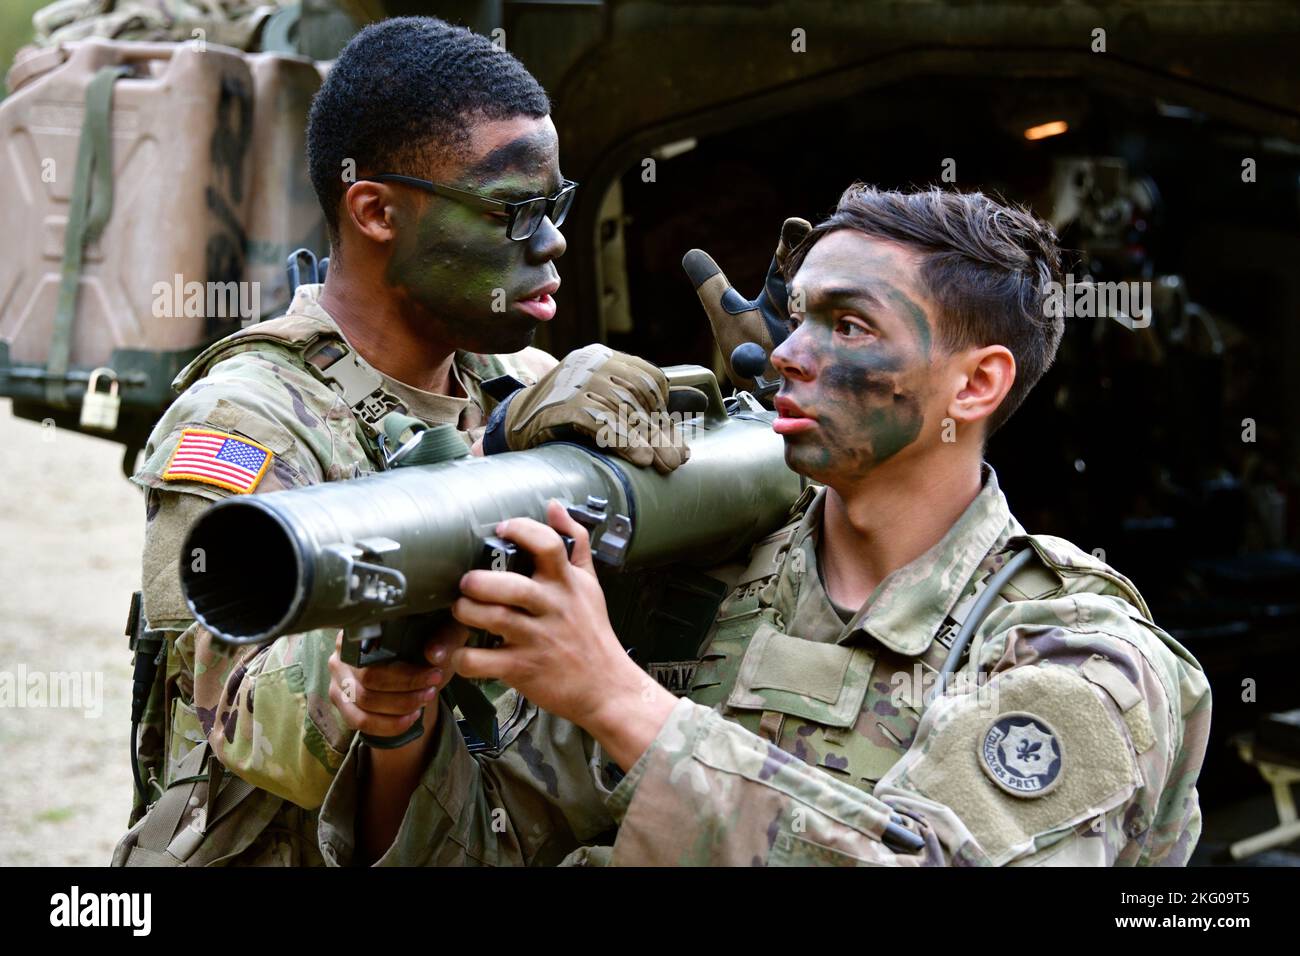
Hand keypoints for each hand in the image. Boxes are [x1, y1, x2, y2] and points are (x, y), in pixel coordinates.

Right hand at [328, 621, 466, 740]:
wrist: (416, 664)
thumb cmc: (425, 644)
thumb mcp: (442, 634)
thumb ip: (444, 637)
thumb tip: (435, 655)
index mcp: (363, 627)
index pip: (376, 651)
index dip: (407, 669)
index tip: (435, 673)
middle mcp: (342, 651)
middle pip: (369, 678)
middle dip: (406, 688)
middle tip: (432, 689)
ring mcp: (337, 677)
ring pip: (364, 701)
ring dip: (399, 706)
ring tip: (424, 701)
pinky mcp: (340, 700)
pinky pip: (359, 720)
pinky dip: (387, 724)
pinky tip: (409, 718)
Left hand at [449, 501, 666, 746]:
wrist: (606, 687)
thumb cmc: (592, 632)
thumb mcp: (590, 584)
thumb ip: (574, 543)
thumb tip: (555, 506)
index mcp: (566, 584)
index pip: (548, 545)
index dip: (521, 530)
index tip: (502, 529)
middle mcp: (552, 608)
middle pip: (511, 586)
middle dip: (479, 582)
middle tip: (467, 583)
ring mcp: (536, 640)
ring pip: (492, 619)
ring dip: (466, 612)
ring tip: (462, 610)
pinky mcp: (523, 669)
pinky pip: (482, 662)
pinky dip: (462, 659)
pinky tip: (461, 654)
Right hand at [502, 344, 688, 473]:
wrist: (514, 423)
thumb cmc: (564, 416)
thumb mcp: (603, 403)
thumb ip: (640, 407)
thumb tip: (693, 413)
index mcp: (604, 359)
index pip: (647, 378)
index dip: (662, 409)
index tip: (670, 435)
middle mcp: (591, 364)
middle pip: (637, 398)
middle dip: (658, 432)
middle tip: (674, 460)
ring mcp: (574, 382)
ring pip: (621, 411)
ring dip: (643, 440)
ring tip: (658, 463)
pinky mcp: (561, 405)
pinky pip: (599, 422)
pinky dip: (621, 441)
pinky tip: (637, 458)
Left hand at [682, 216, 811, 390]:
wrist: (758, 393)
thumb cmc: (745, 352)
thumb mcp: (727, 317)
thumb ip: (712, 287)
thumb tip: (691, 253)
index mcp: (780, 292)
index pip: (786, 260)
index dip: (791, 241)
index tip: (795, 224)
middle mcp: (803, 307)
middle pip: (812, 277)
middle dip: (816, 259)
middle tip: (811, 238)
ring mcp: (816, 332)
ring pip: (824, 309)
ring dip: (818, 300)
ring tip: (814, 288)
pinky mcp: (822, 359)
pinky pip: (829, 346)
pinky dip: (826, 340)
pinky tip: (826, 330)